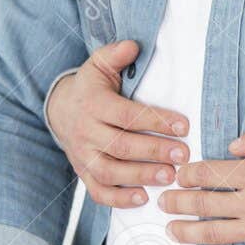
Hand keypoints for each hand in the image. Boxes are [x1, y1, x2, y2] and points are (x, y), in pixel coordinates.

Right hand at [47, 40, 189, 206]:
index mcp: (93, 104)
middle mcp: (85, 131)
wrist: (61, 110)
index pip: (126, 114)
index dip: (155, 120)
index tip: (184, 126)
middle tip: (183, 155)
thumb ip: (115, 55)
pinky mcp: (83, 173)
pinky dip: (118, 199)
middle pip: (120, 145)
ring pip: (109, 170)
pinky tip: (142, 198)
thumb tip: (133, 45)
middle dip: (153, 151)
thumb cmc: (92, 88)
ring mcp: (83, 155)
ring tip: (169, 177)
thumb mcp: (99, 65)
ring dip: (140, 176)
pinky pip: (97, 191)